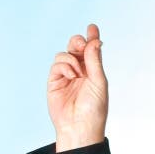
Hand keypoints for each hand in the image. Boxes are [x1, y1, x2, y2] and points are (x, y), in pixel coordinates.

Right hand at [47, 23, 108, 150]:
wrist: (79, 126)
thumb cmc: (94, 109)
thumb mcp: (99, 83)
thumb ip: (95, 61)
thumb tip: (95, 41)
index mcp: (95, 73)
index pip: (92, 51)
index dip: (92, 38)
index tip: (92, 27)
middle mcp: (81, 72)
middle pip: (76, 48)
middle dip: (78, 42)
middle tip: (81, 43)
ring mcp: (67, 76)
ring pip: (65, 54)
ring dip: (72, 58)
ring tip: (78, 72)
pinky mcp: (55, 81)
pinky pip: (57, 64)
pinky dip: (64, 66)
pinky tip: (71, 76)